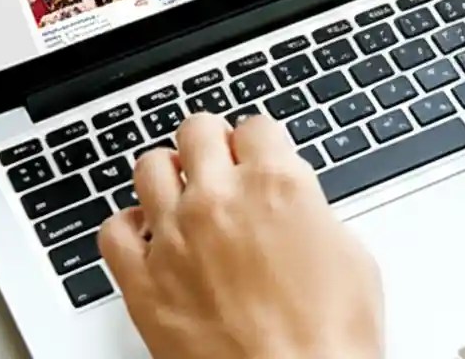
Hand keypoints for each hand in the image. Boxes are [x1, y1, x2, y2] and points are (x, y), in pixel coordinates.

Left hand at [99, 114, 382, 358]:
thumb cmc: (331, 341)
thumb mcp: (352, 258)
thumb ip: (314, 214)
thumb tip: (300, 209)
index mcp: (277, 186)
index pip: (257, 126)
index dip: (262, 141)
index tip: (261, 152)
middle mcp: (219, 201)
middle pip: (197, 130)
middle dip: (213, 142)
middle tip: (222, 162)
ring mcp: (174, 239)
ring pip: (149, 167)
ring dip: (169, 174)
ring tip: (183, 192)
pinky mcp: (143, 283)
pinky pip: (112, 231)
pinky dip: (128, 227)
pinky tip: (149, 236)